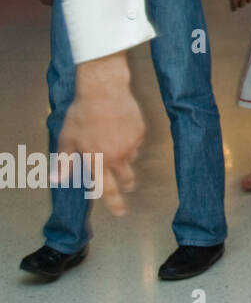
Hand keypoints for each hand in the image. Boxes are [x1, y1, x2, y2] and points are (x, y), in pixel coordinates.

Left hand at [57, 53, 144, 215]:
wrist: (105, 90)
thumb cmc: (82, 114)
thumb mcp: (66, 138)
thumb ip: (65, 161)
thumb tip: (57, 180)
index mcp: (98, 160)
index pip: (107, 189)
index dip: (115, 203)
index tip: (121, 213)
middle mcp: (117, 156)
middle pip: (126, 178)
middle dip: (126, 184)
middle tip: (127, 185)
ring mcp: (132, 143)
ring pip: (131, 158)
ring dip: (124, 158)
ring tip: (114, 143)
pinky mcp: (141, 131)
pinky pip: (137, 142)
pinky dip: (130, 140)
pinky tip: (121, 127)